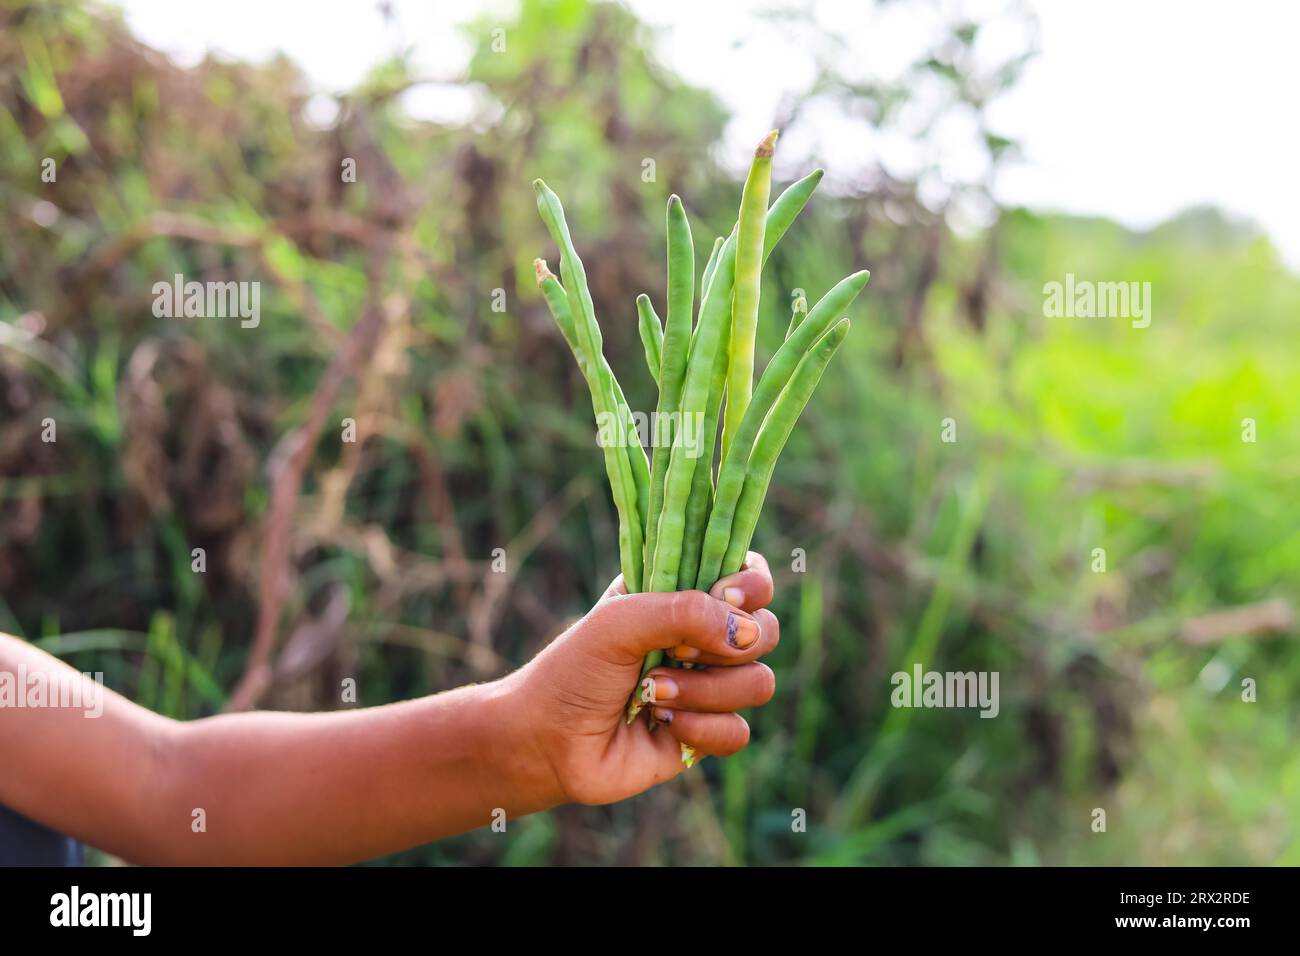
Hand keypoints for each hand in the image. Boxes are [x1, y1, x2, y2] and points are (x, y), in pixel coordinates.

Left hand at [506, 552, 779, 805]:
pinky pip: (739, 731)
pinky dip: (699, 728)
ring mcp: (709, 688)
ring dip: (704, 690)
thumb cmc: (575, 669)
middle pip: (767, 631)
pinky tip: (662, 725)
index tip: (725, 596)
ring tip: (652, 692)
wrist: (547, 741)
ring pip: (758, 683)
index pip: (750, 578)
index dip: (752, 585)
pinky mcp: (707, 735)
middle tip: (676, 649)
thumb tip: (746, 633)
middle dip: (728, 645)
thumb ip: (684, 611)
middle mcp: (703, 640)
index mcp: (684, 597)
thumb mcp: (620, 621)